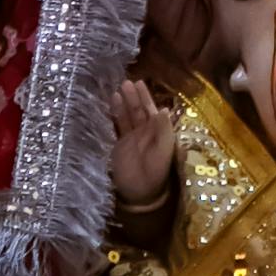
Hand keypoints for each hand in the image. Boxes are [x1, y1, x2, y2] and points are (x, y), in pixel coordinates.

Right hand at [108, 75, 173, 206]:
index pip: (151, 109)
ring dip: (123, 103)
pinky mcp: (119, 145)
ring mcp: (131, 138)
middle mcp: (144, 131)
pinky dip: (114, 115)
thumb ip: (164, 130)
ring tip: (117, 89)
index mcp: (158, 131)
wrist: (142, 193)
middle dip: (133, 96)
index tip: (139, 82)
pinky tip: (111, 104)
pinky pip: (117, 126)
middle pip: (138, 110)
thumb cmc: (157, 171)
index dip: (146, 96)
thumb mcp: (164, 150)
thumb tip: (164, 108)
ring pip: (127, 116)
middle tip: (126, 82)